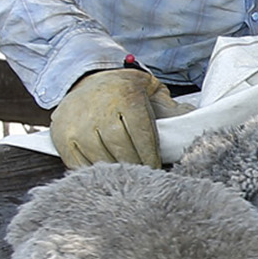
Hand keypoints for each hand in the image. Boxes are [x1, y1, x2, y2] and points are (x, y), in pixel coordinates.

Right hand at [52, 64, 180, 167]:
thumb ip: (173, 109)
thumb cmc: (127, 91)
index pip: (143, 138)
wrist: (88, 79)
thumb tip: (195, 121)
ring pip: (102, 160)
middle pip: (123, 152)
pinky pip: (79, 164)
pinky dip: (93, 173)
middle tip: (144, 179)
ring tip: (127, 178)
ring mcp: (78, 125)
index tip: (156, 170)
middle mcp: (100, 111)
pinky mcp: (62, 137)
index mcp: (126, 98)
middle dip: (137, 168)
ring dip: (117, 173)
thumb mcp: (152, 91)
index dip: (152, 158)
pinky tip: (105, 175)